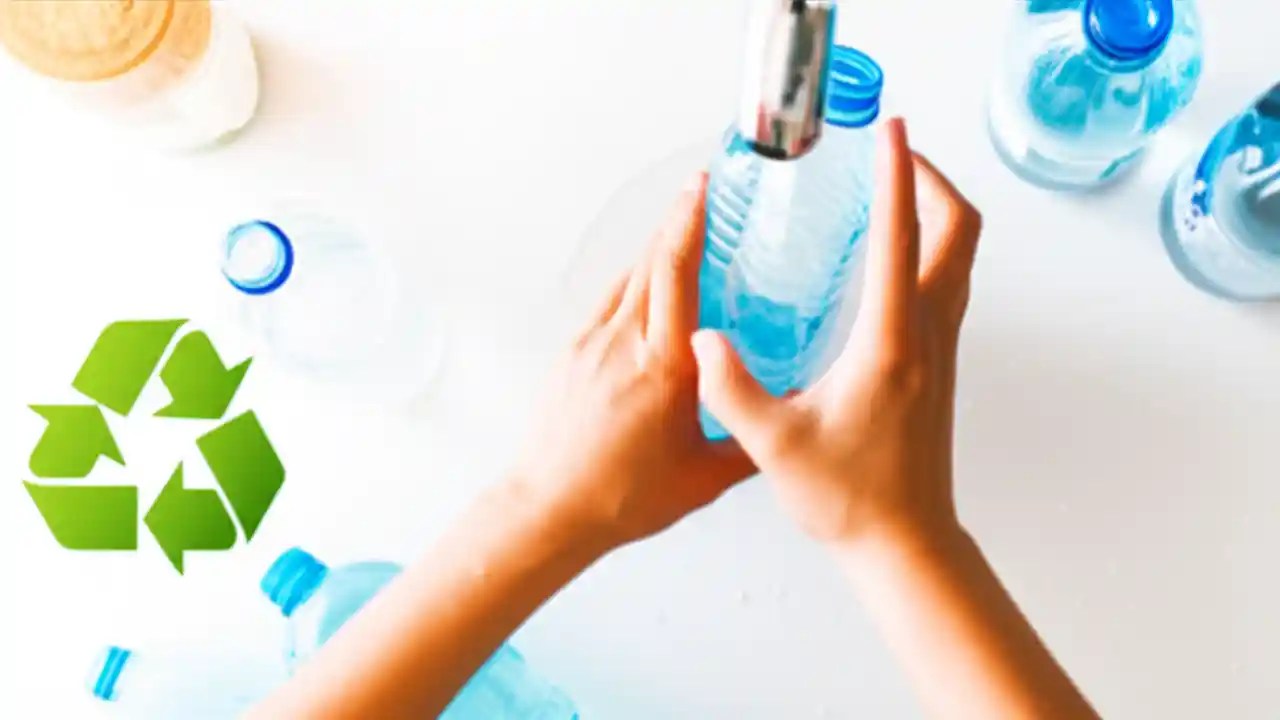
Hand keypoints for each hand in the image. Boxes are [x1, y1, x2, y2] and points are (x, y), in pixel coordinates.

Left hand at [512, 173, 754, 549]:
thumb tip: (790, 418)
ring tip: (681, 233)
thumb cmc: (625, 497)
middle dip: (676, 219)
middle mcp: (623, 344)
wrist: (550, 508)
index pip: (676, 272)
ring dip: (654, 249)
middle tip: (702, 189)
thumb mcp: (706, 478)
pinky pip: (608, 303)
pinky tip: (647, 288)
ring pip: (628, 278)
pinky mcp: (572, 354)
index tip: (702, 186)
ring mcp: (591, 345)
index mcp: (663, 367)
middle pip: (650, 261)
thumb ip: (754, 442)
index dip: (688, 221)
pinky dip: (633, 283)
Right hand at [691, 118, 981, 547]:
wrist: (904, 543)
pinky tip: (887, 260)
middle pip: (960, 231)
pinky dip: (931, 248)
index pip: (902, 238)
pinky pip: (949, 283)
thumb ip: (731, 390)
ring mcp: (940, 349)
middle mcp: (926, 336)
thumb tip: (700, 342)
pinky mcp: (937, 364)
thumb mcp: (775, 446)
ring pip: (962, 256)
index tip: (888, 132)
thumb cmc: (850, 499)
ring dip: (937, 212)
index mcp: (890, 343)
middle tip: (891, 155)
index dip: (896, 176)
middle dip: (931, 180)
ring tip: (892, 192)